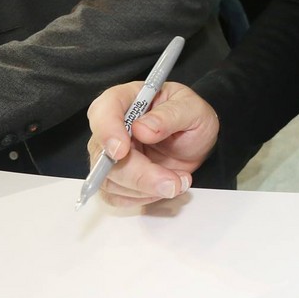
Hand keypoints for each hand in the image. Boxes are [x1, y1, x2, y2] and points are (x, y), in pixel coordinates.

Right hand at [84, 81, 218, 206]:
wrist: (195, 140)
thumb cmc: (191, 117)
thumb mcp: (192, 109)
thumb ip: (170, 115)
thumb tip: (143, 128)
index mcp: (126, 99)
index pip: (103, 110)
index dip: (107, 131)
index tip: (121, 152)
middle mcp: (111, 126)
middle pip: (104, 155)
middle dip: (138, 174)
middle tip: (171, 183)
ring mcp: (109, 154)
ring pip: (109, 180)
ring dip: (145, 189)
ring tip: (178, 182)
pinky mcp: (115, 177)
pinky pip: (115, 195)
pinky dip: (140, 198)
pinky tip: (163, 188)